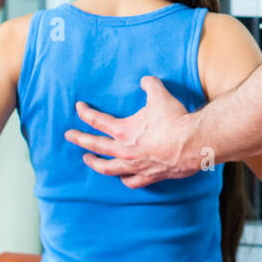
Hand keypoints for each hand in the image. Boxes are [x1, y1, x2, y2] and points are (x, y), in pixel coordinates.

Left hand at [63, 76, 200, 187]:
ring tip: (87, 160)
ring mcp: (135, 165)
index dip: (85, 113)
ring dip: (95, 163)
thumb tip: (145, 80)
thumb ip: (150, 85)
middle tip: (68, 136)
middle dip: (80, 139)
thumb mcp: (160, 95)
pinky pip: (131, 181)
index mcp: (123, 130)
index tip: (78, 108)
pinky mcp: (149, 176)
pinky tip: (121, 177)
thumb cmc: (174, 120)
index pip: (97, 120)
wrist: (192, 143)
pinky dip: (124, 179)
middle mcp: (125, 150)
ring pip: (108, 168)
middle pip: (95, 145)